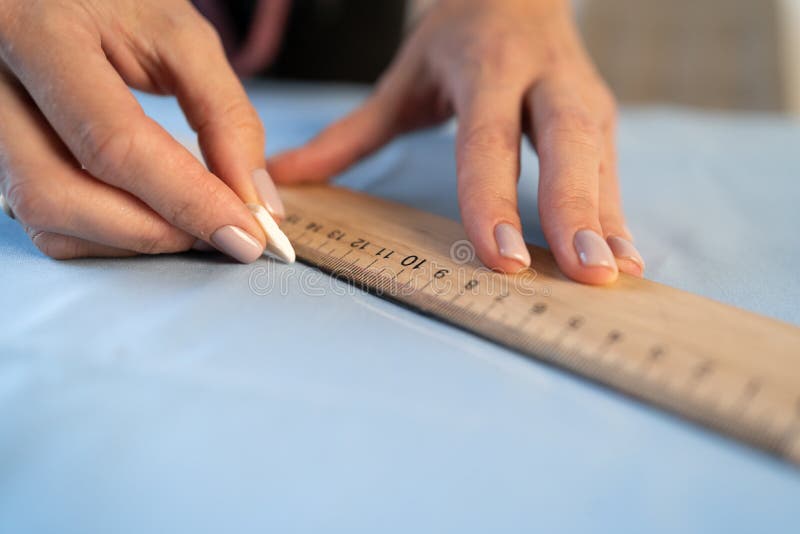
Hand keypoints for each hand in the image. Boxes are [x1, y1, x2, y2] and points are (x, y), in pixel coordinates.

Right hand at [0, 0, 284, 261]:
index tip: (245, 234)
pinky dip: (107, 234)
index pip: (112, 141)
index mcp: (39, 32)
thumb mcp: (182, 38)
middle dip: (155, 230)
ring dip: (131, 239)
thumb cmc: (117, 2)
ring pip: (44, 216)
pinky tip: (152, 216)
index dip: (186, 200)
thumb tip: (254, 202)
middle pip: (59, 192)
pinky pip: (42, 219)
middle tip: (222, 234)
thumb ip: (225, 116)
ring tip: (193, 225)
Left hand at [267, 0, 643, 283]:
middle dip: (575, 209)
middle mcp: (542, 79)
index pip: (489, 139)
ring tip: (612, 276)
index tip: (502, 254)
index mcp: (486, 67)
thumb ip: (349, 134)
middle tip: (583, 271)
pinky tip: (626, 261)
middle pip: (566, 144)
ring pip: (599, 159)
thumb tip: (282, 176)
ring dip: (608, 220)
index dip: (495, 197)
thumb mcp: (402, 79)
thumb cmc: (456, 44)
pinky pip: (613, 170)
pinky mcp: (602, 118)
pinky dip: (619, 217)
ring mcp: (581, 97)